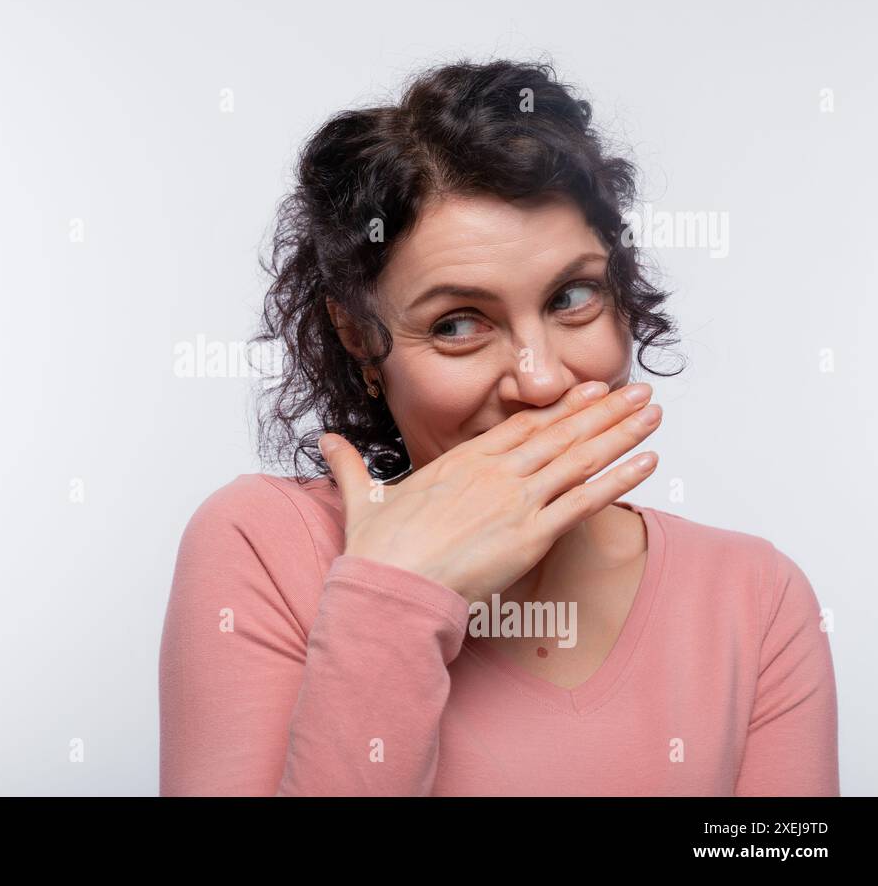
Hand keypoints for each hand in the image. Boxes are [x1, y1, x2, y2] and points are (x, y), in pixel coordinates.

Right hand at [318, 380, 660, 603]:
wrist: (390, 587)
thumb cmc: (378, 550)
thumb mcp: (363, 498)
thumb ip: (351, 465)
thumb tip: (326, 441)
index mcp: (462, 462)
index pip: (522, 426)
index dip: (561, 408)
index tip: (589, 390)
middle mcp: (495, 473)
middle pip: (560, 433)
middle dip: (604, 410)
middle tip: (639, 391)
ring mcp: (516, 500)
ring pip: (579, 458)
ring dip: (621, 433)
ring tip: (653, 413)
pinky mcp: (531, 534)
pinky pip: (585, 501)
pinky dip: (619, 479)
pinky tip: (646, 462)